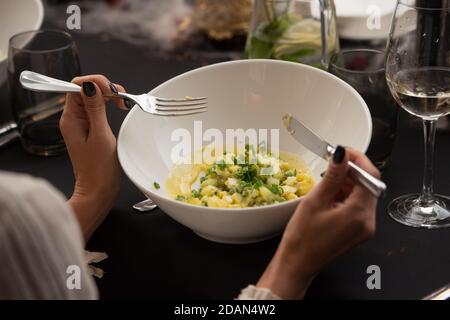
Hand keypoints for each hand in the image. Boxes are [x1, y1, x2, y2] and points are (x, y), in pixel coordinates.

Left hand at [60, 75, 126, 239]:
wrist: (98, 190)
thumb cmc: (99, 169)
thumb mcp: (100, 136)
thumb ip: (95, 109)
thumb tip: (90, 85)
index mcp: (71, 119)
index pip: (76, 86)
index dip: (95, 83)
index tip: (112, 92)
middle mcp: (73, 119)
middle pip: (84, 89)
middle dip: (103, 87)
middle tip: (120, 98)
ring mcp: (82, 124)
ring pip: (92, 97)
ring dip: (107, 95)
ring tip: (121, 103)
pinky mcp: (90, 129)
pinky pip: (97, 109)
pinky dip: (108, 105)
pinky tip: (118, 108)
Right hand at [257, 146, 379, 298]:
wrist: (298, 264)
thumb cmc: (302, 237)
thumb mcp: (316, 201)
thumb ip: (332, 175)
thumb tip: (341, 154)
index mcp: (360, 213)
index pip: (370, 176)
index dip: (358, 159)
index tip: (343, 151)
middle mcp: (368, 221)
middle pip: (369, 185)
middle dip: (352, 172)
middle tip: (331, 165)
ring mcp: (365, 227)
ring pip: (363, 194)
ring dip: (348, 183)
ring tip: (326, 183)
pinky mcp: (358, 231)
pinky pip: (357, 206)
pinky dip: (346, 196)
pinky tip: (330, 196)